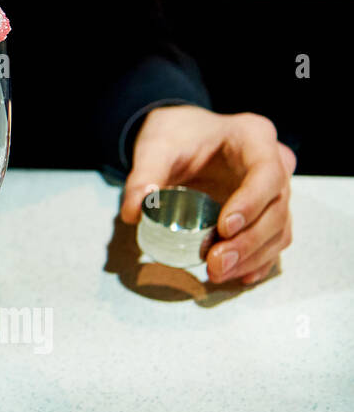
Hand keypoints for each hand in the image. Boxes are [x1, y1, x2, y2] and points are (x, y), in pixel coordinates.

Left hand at [120, 106, 295, 285]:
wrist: (181, 135)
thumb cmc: (175, 135)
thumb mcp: (156, 147)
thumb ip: (144, 175)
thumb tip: (133, 212)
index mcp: (255, 137)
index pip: (267, 173)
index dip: (251, 203)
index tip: (224, 228)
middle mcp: (276, 163)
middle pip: (277, 208)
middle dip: (249, 241)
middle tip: (215, 262)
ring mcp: (276, 191)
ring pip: (279, 229)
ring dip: (252, 257)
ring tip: (218, 273)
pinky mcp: (267, 213)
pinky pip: (272, 240)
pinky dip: (256, 261)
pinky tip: (237, 277)